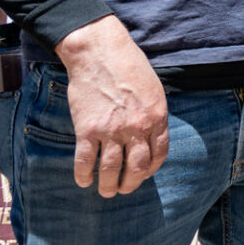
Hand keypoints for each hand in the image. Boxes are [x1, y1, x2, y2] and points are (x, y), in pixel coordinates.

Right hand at [55, 15, 168, 196]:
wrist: (101, 53)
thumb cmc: (130, 67)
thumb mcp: (154, 91)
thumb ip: (153, 115)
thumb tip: (151, 136)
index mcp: (157, 118)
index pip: (159, 154)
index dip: (151, 169)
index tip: (144, 174)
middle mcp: (137, 128)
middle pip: (137, 167)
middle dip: (132, 183)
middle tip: (124, 190)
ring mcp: (112, 130)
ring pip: (112, 169)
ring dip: (109, 185)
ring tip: (106, 191)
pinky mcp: (87, 129)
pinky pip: (86, 160)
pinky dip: (84, 174)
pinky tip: (83, 181)